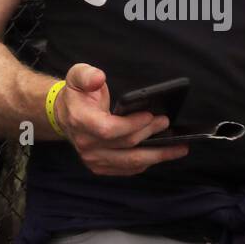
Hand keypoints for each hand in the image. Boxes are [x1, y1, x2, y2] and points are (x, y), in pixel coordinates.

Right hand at [54, 62, 190, 175]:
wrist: (66, 116)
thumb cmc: (77, 95)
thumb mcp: (77, 76)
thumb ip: (87, 74)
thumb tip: (99, 78)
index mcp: (81, 121)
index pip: (109, 129)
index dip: (132, 125)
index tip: (150, 115)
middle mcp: (86, 144)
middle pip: (125, 146)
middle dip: (150, 134)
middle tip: (166, 123)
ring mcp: (93, 159)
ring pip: (131, 162)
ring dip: (157, 155)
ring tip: (178, 148)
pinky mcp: (100, 167)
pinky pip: (128, 169)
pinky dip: (147, 162)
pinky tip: (161, 155)